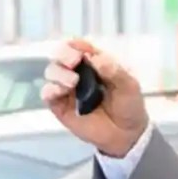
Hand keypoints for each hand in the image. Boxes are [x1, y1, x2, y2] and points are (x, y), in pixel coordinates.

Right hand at [41, 39, 148, 156]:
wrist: (126, 134)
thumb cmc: (129, 105)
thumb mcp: (129, 85)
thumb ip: (113, 70)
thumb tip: (94, 57)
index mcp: (94, 62)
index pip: (78, 46)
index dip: (75, 44)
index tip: (78, 48)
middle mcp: (77, 72)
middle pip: (60, 55)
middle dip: (63, 54)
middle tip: (73, 61)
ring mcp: (68, 89)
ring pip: (51, 72)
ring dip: (59, 72)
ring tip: (73, 81)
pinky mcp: (61, 107)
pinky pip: (48, 94)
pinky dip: (51, 89)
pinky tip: (61, 91)